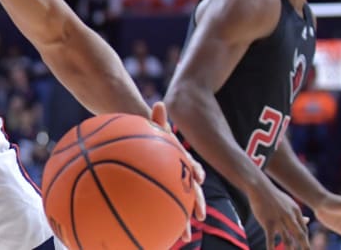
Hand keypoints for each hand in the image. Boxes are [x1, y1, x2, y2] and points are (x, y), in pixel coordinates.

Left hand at [152, 102, 207, 241]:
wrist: (140, 141)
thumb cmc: (146, 134)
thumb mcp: (153, 126)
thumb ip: (156, 118)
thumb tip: (159, 103)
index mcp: (178, 160)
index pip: (189, 166)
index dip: (194, 171)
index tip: (199, 179)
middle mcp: (179, 174)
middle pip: (189, 190)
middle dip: (195, 204)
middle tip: (201, 217)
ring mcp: (172, 184)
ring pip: (178, 205)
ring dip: (181, 220)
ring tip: (184, 237)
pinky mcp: (164, 192)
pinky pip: (164, 209)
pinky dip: (163, 223)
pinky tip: (160, 238)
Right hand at [246, 182, 309, 249]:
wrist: (259, 188)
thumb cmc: (274, 196)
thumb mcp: (289, 203)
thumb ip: (298, 214)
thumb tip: (308, 221)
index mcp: (296, 212)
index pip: (304, 229)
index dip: (305, 240)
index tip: (305, 247)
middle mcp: (289, 217)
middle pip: (300, 236)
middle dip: (305, 247)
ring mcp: (279, 220)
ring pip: (287, 240)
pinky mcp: (268, 222)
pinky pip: (271, 239)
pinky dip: (272, 248)